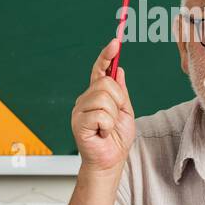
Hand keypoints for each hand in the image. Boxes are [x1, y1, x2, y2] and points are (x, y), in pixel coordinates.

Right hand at [71, 37, 135, 174]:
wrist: (110, 162)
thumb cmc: (116, 140)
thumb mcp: (125, 111)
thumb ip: (121, 92)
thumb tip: (118, 69)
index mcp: (96, 95)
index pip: (100, 70)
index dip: (107, 55)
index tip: (115, 42)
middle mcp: (85, 99)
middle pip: (106, 84)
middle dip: (118, 101)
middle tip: (116, 117)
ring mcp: (79, 110)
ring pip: (104, 98)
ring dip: (113, 116)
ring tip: (108, 128)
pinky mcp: (78, 123)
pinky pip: (101, 115)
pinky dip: (108, 126)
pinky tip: (102, 134)